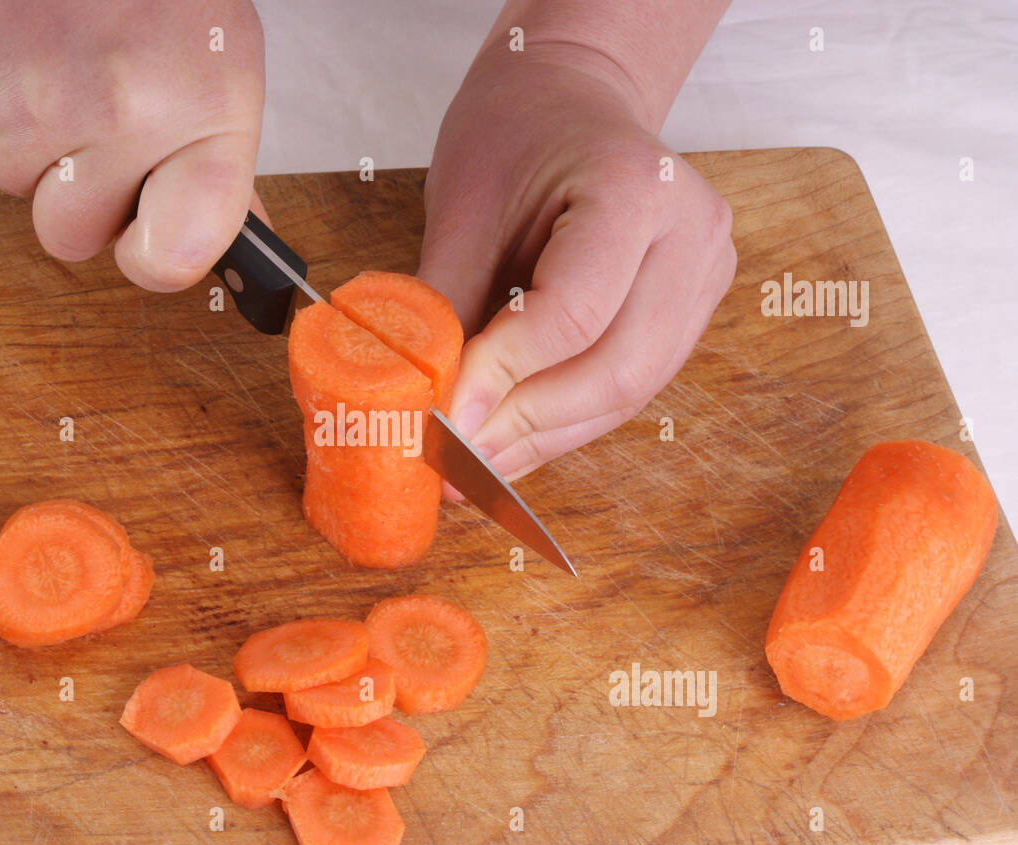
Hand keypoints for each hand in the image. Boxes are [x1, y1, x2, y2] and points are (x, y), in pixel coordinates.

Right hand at [0, 0, 265, 290]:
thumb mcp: (222, 73)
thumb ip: (218, 173)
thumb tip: (222, 253)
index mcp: (204, 123)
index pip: (173, 256)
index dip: (152, 258)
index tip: (149, 238)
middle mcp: (123, 116)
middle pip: (69, 235)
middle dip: (75, 190)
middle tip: (98, 114)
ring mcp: (37, 99)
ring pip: (9, 181)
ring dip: (28, 134)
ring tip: (61, 59)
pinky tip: (21, 41)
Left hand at [418, 42, 736, 490]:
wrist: (572, 97)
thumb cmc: (516, 132)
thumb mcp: (462, 208)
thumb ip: (444, 307)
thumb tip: (416, 403)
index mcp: (636, 188)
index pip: (574, 312)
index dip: (507, 376)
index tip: (447, 419)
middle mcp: (692, 234)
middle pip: (616, 370)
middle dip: (527, 427)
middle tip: (456, 465)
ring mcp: (704, 276)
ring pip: (627, 392)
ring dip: (544, 438)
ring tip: (473, 470)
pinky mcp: (692, 310)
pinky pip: (628, 385)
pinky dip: (564, 421)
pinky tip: (511, 442)